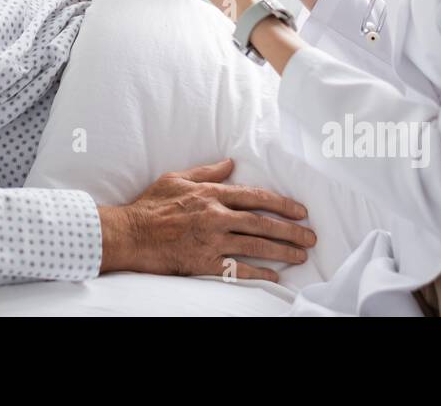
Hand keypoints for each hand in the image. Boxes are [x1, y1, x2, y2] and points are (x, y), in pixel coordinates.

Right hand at [97, 158, 314, 280]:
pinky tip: (274, 276)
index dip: (282, 204)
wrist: (130, 234)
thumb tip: (230, 163)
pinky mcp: (204, 263)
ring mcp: (211, 241)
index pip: (256, 197)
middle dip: (291, 230)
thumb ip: (206, 172)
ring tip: (301, 256)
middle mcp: (216, 216)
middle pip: (262, 223)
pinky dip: (258, 272)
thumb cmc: (150, 205)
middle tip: (311, 237)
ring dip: (282, 251)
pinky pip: (238, 269)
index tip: (300, 211)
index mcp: (211, 194)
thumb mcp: (176, 178)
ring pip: (256, 246)